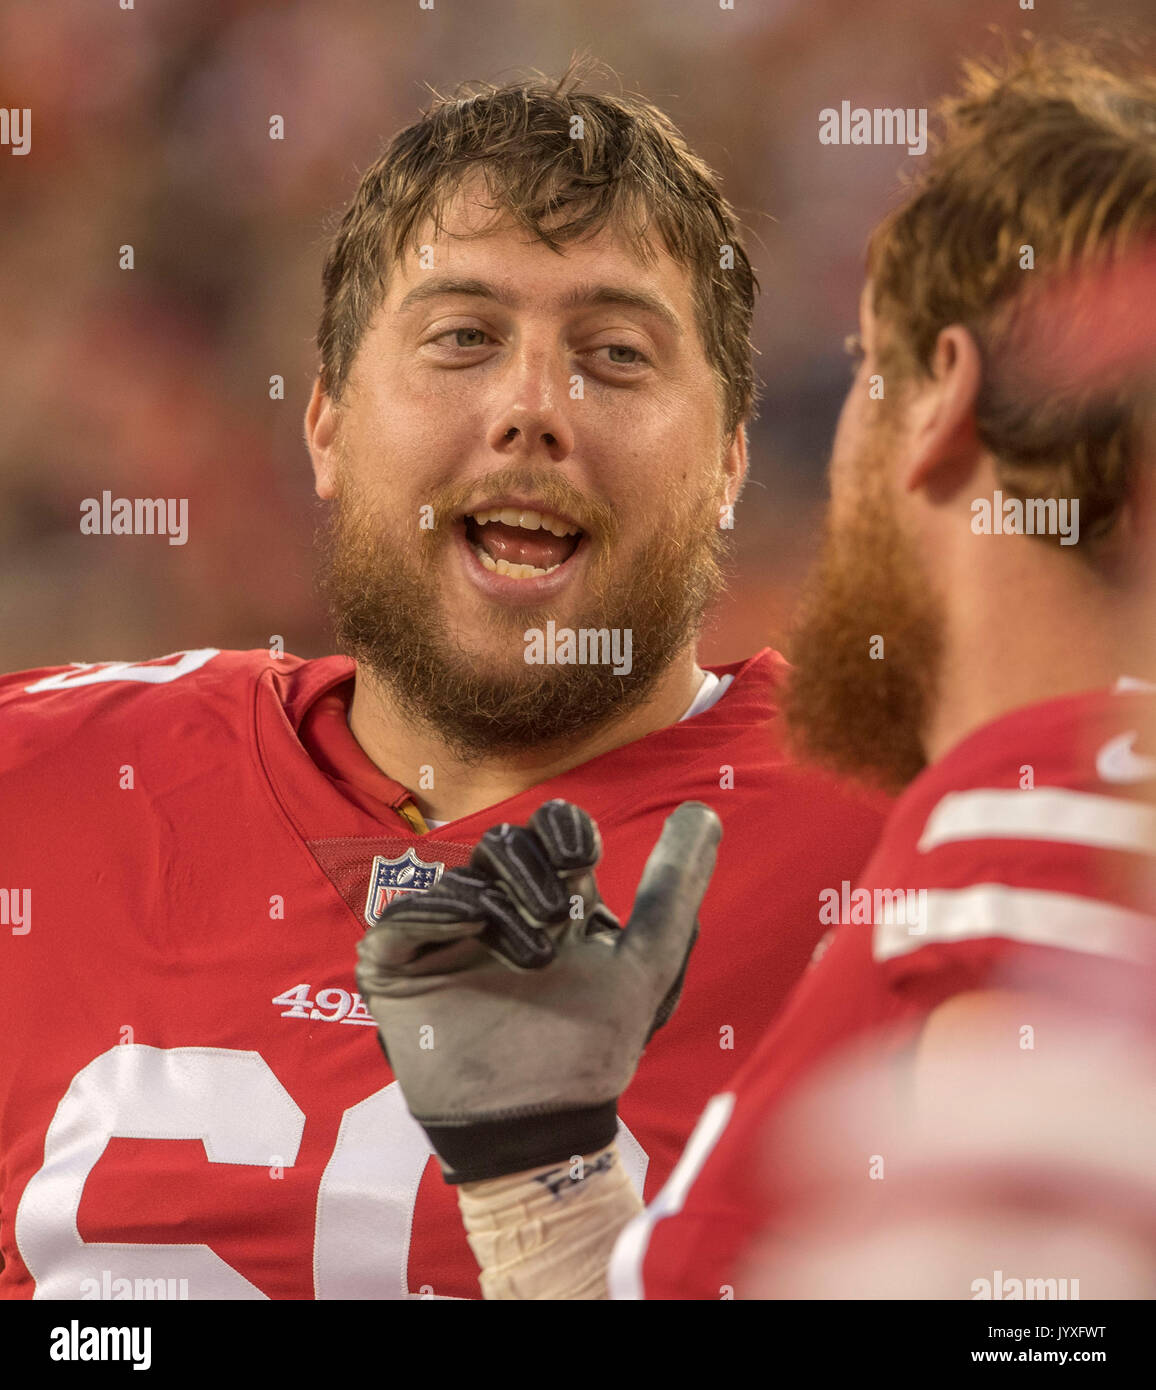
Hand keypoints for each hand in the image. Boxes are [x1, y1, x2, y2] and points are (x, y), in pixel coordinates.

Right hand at [355, 799, 721, 1181]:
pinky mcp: (398, 967)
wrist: (541, 1126)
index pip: (548, 831)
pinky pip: (400, 916)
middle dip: (532, 866)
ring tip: (532, 956)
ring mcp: (445, 937)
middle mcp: (497, 910)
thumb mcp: (646, 963)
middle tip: (555, 916)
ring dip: (497, 899)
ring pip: (456, 875)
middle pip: (503, 843)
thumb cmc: (596, 1048)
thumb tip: (703, 812)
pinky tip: (468, 923)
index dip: (562, 827)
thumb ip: (675, 888)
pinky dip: (434, 909)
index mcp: (551, 901)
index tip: (583, 855)